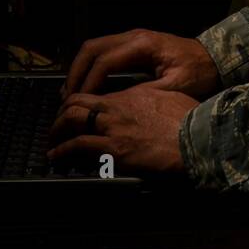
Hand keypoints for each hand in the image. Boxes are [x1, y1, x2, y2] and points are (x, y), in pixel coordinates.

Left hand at [49, 83, 198, 174]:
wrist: (196, 138)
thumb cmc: (190, 121)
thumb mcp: (171, 98)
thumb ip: (153, 98)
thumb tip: (149, 101)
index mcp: (131, 94)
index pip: (96, 92)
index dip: (80, 100)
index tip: (76, 109)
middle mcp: (117, 107)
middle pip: (77, 101)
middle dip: (61, 112)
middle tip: (57, 122)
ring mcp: (114, 128)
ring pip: (72, 120)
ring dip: (57, 129)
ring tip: (52, 140)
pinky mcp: (115, 150)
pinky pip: (79, 146)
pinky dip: (63, 150)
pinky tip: (57, 155)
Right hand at [63, 29, 220, 99]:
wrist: (213, 58)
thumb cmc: (199, 72)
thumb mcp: (175, 87)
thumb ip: (147, 94)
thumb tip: (117, 105)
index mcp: (144, 45)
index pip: (105, 61)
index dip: (89, 82)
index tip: (81, 101)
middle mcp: (134, 36)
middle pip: (92, 48)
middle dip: (76, 72)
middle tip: (67, 96)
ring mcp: (133, 37)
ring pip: (94, 46)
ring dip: (80, 67)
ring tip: (72, 91)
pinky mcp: (133, 43)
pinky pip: (104, 50)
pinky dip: (91, 65)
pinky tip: (87, 82)